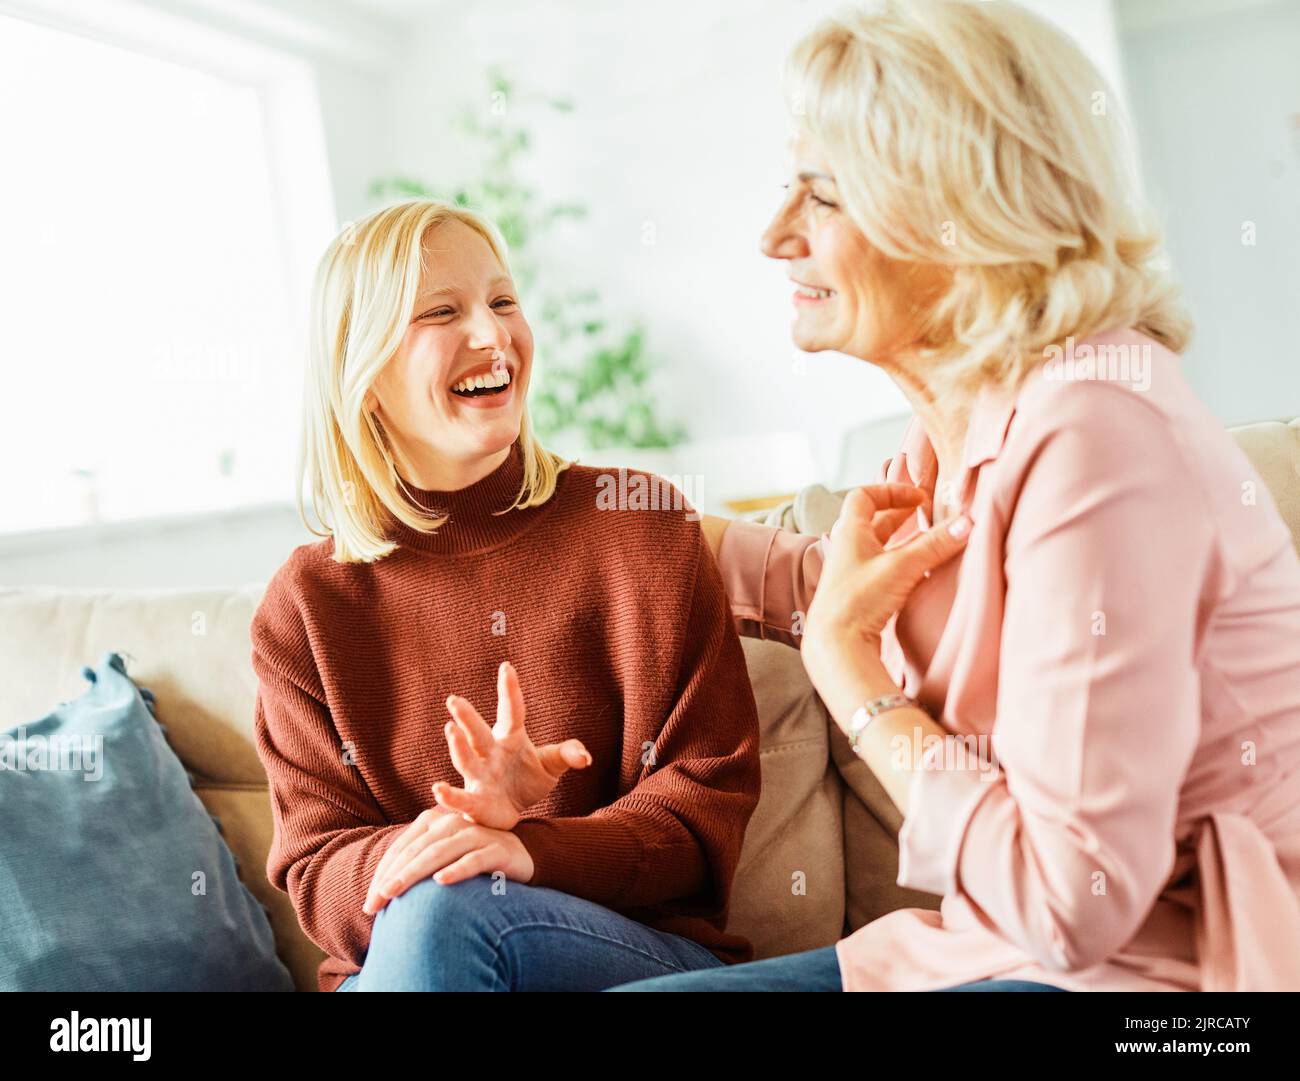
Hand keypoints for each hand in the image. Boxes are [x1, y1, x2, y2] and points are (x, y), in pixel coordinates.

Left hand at [362, 807, 533, 914]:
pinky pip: (474, 859)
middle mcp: (452, 824)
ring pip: (439, 853)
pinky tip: (441, 881)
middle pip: (416, 851)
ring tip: (394, 892)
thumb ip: (414, 866)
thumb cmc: (470, 859)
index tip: (369, 904)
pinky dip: (457, 870)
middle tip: (374, 903)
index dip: (382, 874)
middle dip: (392, 878)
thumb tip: (379, 893)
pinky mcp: (497, 849)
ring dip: (414, 873)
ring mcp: (476, 835)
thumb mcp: (440, 858)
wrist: (518, 855)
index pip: (402, 849)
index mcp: (434, 822)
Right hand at [432, 660, 591, 830]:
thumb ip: (567, 755)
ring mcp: (480, 776)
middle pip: (478, 732)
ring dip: (458, 746)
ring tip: (451, 730)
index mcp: (510, 738)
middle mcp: (490, 753)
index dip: (509, 690)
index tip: (507, 667)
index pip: (511, 711)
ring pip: (466, 759)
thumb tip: (585, 757)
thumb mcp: (552, 765)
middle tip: (454, 699)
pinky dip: (449, 796)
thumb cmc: (529, 780)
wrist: (513, 809)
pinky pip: (461, 799)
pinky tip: (438, 789)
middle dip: (467, 717)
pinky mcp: (475, 802)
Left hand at [801, 485, 971, 704]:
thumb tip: (967, 523)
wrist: (835, 646)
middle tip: (928, 512)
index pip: (864, 496)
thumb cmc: (857, 601)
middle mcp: (848, 549)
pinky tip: (920, 571)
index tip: (918, 497)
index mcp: (850, 533)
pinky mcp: (861, 595)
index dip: (891, 490)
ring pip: (881, 546)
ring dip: (905, 540)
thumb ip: (934, 545)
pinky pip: (884, 568)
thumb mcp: (901, 567)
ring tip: (930, 538)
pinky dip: (902, 563)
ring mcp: (853, 573)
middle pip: (875, 521)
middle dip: (902, 514)